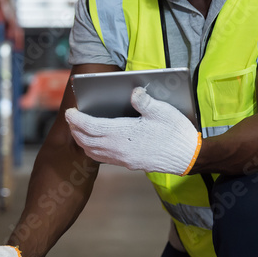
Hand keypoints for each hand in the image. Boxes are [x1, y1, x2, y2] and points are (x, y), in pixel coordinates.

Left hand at [65, 86, 200, 174]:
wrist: (188, 157)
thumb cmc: (176, 132)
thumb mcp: (162, 111)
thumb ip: (144, 101)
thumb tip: (134, 92)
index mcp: (123, 134)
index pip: (90, 127)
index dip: (76, 119)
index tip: (69, 112)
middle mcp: (119, 148)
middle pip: (86, 141)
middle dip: (75, 130)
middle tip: (71, 119)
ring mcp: (123, 158)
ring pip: (92, 152)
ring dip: (82, 141)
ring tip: (79, 130)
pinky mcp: (129, 164)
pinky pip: (103, 158)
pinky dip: (93, 150)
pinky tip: (96, 142)